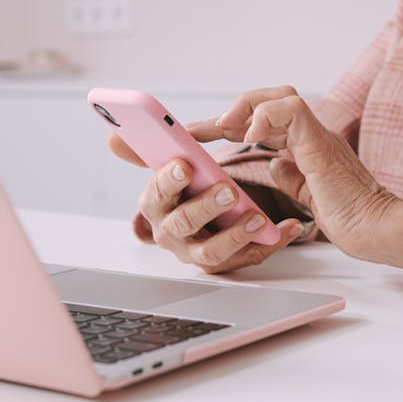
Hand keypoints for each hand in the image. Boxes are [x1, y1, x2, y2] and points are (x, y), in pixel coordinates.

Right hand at [134, 157, 304, 273]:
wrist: (208, 218)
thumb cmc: (188, 189)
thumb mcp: (168, 171)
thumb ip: (145, 152)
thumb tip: (113, 139)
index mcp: (156, 205)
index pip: (156, 194)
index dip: (168, 181)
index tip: (184, 165)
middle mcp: (173, 232)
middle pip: (184, 224)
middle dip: (205, 206)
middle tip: (228, 189)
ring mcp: (199, 251)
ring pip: (212, 252)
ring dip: (235, 234)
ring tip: (257, 217)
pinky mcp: (228, 262)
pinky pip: (249, 257)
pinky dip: (272, 243)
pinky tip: (289, 227)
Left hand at [197, 86, 402, 279]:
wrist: (375, 230)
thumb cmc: (351, 218)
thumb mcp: (308, 196)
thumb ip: (292, 177)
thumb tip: (274, 165)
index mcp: (306, 146)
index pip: (263, 123)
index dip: (228, 125)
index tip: (196, 136)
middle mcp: (312, 135)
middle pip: (269, 99)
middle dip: (231, 111)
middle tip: (198, 131)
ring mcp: (317, 136)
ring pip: (281, 95)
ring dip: (246, 107)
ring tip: (224, 127)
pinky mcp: (319, 142)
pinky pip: (292, 108)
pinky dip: (266, 115)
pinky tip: (249, 136)